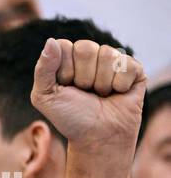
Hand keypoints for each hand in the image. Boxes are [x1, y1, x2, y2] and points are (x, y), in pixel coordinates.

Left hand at [31, 38, 144, 152]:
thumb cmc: (70, 117)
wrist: (97, 137)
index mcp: (67, 59)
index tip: (65, 88)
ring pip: (107, 55)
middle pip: (86, 47)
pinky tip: (117, 94)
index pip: (64, 46)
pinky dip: (120, 85)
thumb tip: (51, 41)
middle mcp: (90, 56)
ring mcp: (113, 61)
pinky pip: (127, 64)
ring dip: (101, 83)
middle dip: (82, 77)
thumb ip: (43, 69)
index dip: (63, 71)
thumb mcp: (45, 96)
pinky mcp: (134, 69)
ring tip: (100, 95)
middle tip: (84, 92)